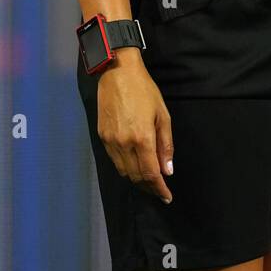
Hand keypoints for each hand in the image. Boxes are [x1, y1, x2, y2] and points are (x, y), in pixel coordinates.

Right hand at [96, 53, 173, 202]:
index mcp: (142, 138)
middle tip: (159, 190)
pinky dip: (125, 167)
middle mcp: (124, 144)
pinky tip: (134, 165)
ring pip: (123, 171)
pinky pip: (114, 160)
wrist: (117, 74)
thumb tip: (168, 170)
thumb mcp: (162, 116)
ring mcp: (110, 141)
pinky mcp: (102, 136)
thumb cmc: (144, 91)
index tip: (166, 197)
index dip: (159, 189)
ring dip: (136, 179)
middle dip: (149, 187)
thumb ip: (166, 145)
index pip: (151, 174)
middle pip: (136, 176)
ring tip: (148, 180)